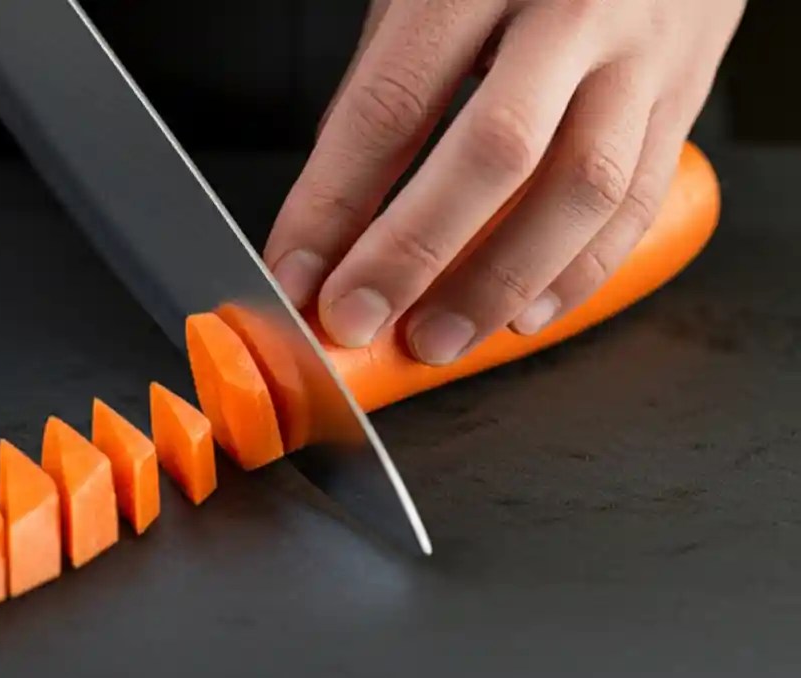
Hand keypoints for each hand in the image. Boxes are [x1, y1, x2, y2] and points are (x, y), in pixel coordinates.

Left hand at [264, 0, 743, 363]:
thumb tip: (337, 213)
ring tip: (437, 339)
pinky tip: (525, 314)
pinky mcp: (687, 93)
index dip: (333, 202)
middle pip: (492, 153)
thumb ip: (386, 82)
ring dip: (499, 284)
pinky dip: (580, 272)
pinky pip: (638, 199)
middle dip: (412, 255)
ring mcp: (642, 53)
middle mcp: (572, 9)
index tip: (295, 274)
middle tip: (357, 320)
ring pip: (582, 189)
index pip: (392, 104)